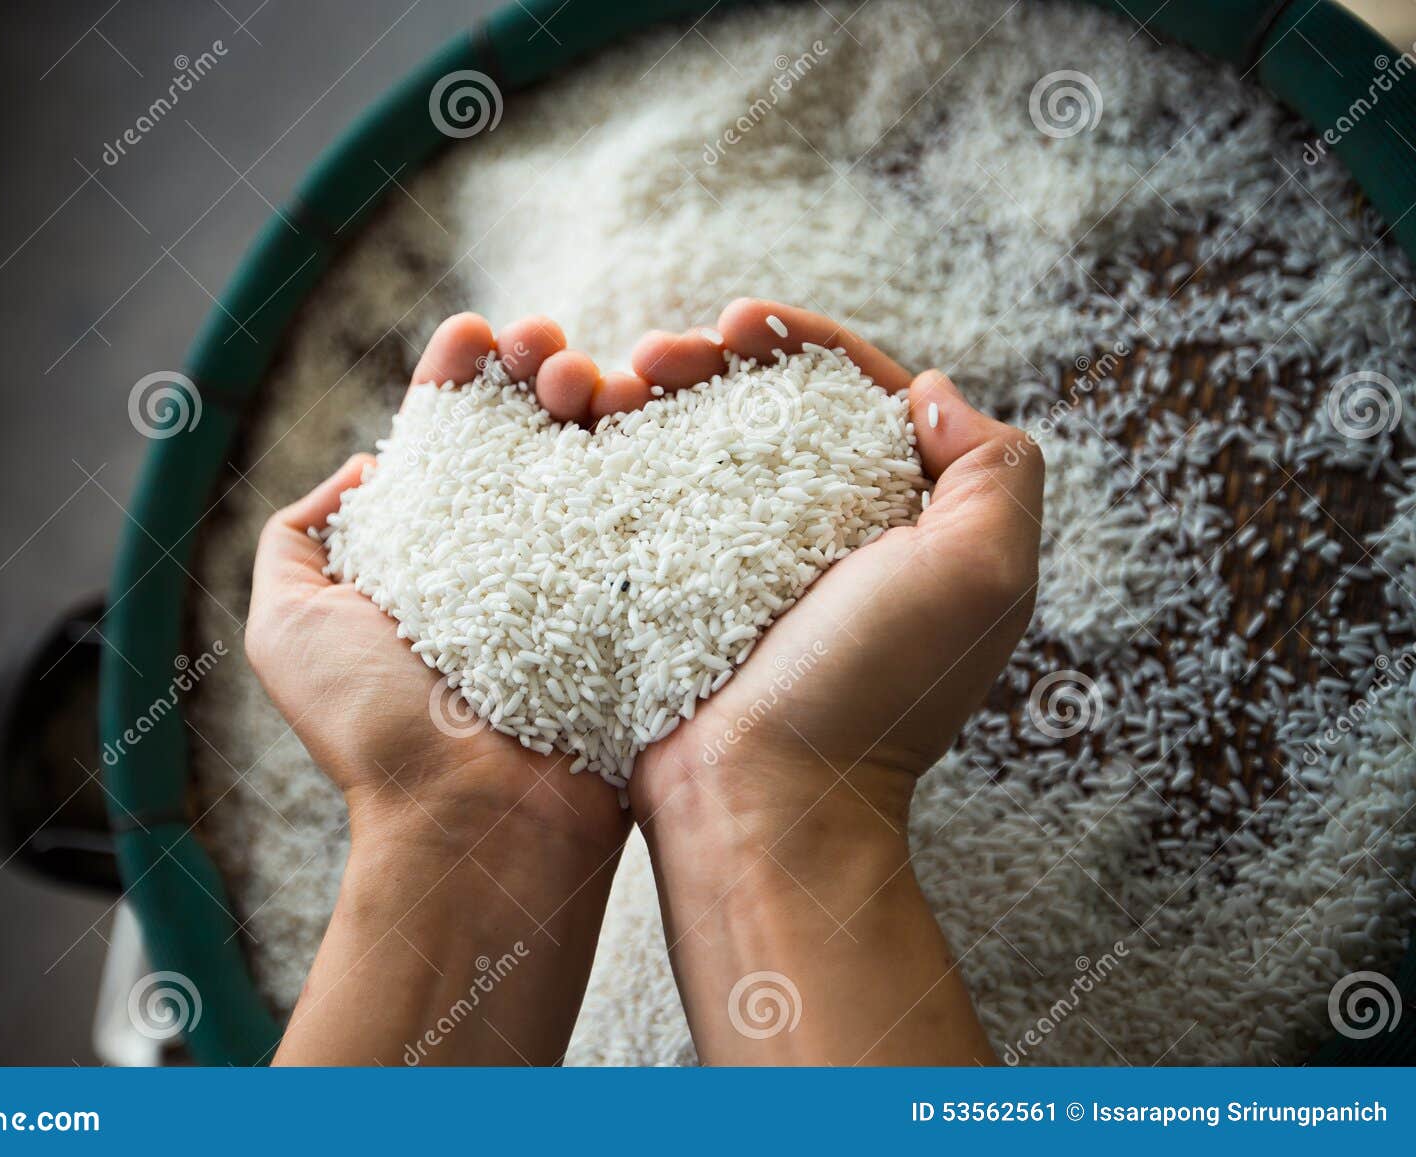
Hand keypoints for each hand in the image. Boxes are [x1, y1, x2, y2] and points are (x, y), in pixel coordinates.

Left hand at [245, 313, 633, 853]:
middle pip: (533, 430)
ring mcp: (582, 575)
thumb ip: (298, 540)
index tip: (474, 336)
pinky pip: (664, 510)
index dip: (461, 375)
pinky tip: (659, 404)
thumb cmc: (375, 730)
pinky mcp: (645, 602)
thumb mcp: (288, 626)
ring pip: (602, 453)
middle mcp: (509, 555)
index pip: (450, 436)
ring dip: (602, 392)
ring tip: (596, 378)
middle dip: (540, 368)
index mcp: (432, 551)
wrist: (478, 823)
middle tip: (545, 349)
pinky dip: (665, 448)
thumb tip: (364, 471)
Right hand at [626, 298, 1043, 836]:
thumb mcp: (983, 576)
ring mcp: (750, 563)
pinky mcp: (682, 591)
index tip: (740, 321)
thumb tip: (931, 394)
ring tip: (618, 384)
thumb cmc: (875, 693)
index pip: (860, 392)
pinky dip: (628, 454)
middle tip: (664, 352)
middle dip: (716, 358)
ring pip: (704, 444)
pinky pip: (655, 499)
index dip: (804, 341)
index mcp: (905, 517)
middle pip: (773, 407)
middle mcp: (829, 532)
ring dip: (661, 395)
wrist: (761, 800)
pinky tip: (596, 429)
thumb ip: (994, 468)